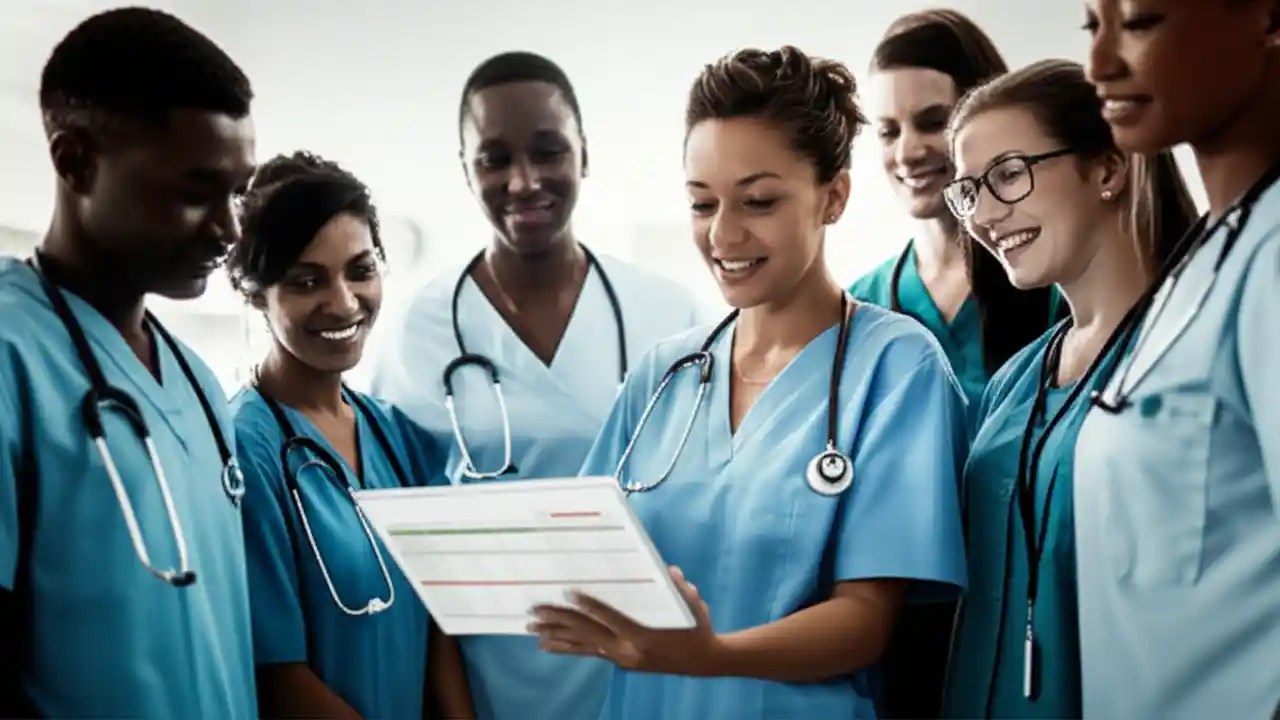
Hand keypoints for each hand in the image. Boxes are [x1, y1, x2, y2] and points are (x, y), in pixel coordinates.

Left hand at [527, 566, 721, 675]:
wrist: (703, 660)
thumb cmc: (697, 627)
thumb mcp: (691, 603)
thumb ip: (678, 586)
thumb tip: (668, 570)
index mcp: (643, 635)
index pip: (609, 617)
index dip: (588, 605)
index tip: (568, 593)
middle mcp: (627, 650)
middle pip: (587, 632)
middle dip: (559, 621)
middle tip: (536, 612)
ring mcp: (621, 658)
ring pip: (583, 646)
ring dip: (557, 637)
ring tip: (534, 631)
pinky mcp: (619, 661)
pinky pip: (589, 652)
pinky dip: (568, 647)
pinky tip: (549, 645)